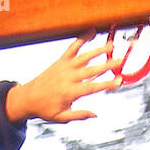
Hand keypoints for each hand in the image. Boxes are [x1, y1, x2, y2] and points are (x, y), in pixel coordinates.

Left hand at [5, 35, 122, 124]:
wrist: (28, 97)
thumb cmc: (45, 109)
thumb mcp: (61, 118)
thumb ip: (79, 115)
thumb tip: (95, 114)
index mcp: (70, 93)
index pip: (92, 88)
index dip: (107, 84)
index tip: (119, 81)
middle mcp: (68, 78)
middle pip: (92, 70)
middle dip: (108, 65)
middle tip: (122, 60)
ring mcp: (65, 67)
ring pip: (85, 56)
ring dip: (99, 50)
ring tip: (112, 45)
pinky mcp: (61, 60)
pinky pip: (73, 47)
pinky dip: (82, 39)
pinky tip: (92, 32)